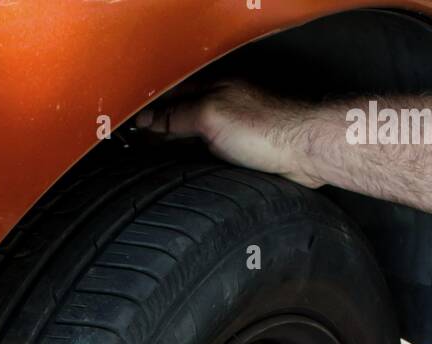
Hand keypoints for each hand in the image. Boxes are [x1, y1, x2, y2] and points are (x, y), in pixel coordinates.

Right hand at [135, 80, 322, 187]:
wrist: (303, 151)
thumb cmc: (266, 128)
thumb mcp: (210, 115)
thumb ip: (178, 116)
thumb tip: (149, 120)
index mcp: (210, 88)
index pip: (168, 97)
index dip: (147, 110)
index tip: (129, 127)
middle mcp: (219, 105)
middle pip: (178, 115)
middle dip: (156, 126)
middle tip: (134, 145)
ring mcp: (229, 127)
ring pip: (191, 134)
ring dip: (172, 143)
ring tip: (150, 158)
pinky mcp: (239, 149)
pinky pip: (205, 151)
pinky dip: (190, 157)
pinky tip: (183, 168)